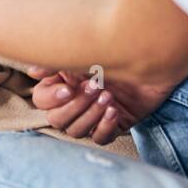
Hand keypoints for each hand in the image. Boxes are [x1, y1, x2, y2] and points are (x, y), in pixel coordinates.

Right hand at [28, 67, 176, 144]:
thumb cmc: (117, 49)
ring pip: (76, 131)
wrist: (155, 54)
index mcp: (63, 84)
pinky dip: (104, 127)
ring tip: (108, 97)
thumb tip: (33, 72)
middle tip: (95, 87)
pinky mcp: (113, 125)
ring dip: (90, 115)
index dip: (52, 99)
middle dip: (75, 106)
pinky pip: (100, 138)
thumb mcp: (83, 53)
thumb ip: (56, 62)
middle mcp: (74, 102)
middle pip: (57, 120)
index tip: (68, 89)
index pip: (42, 102)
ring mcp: (93, 115)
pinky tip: (114, 111)